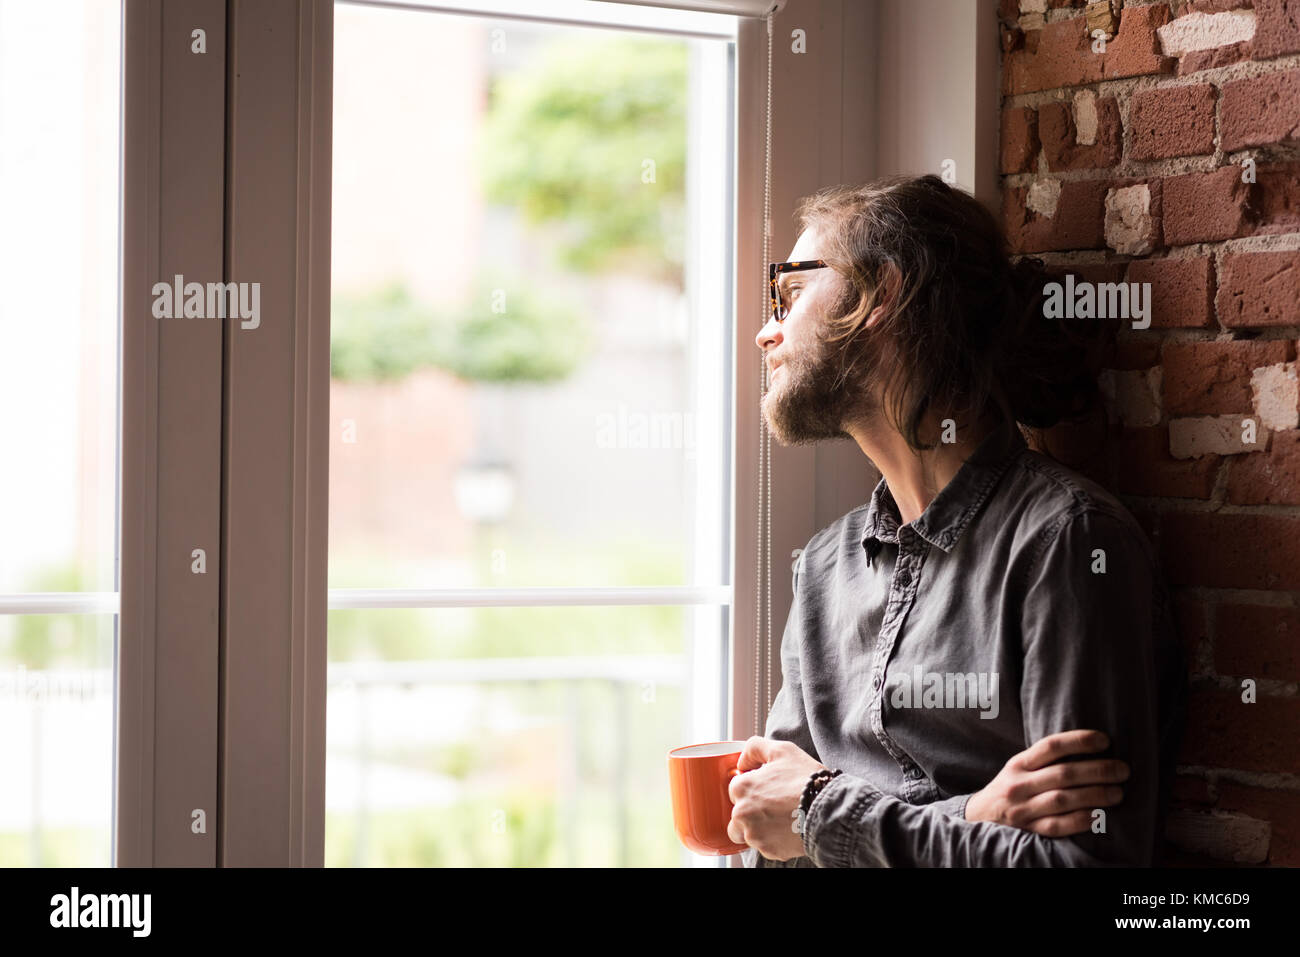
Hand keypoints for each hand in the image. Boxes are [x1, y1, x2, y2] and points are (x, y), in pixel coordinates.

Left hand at [726, 736, 826, 860]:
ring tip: (783, 818)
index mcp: (741, 788)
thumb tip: (742, 762)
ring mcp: (754, 835)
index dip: (753, 787)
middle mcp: (741, 814)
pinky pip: (766, 847)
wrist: (829, 809)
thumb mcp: (781, 750)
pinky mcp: (769, 851)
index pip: (735, 789)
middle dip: (752, 811)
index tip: (768, 788)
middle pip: (737, 815)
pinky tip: (789, 829)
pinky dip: (775, 840)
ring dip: (760, 828)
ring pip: (749, 833)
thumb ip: (755, 748)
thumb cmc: (806, 779)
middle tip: (775, 805)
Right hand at [964, 729, 1128, 835]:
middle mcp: (1019, 784)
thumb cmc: (1010, 788)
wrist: (979, 817)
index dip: (1079, 741)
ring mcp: (1022, 808)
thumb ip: (1044, 761)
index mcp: (1019, 763)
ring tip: (1118, 793)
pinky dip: (1079, 820)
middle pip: (1063, 773)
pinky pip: (1057, 826)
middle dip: (1097, 770)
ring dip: (1094, 795)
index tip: (1105, 741)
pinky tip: (1098, 816)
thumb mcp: (1019, 768)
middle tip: (1123, 770)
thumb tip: (1088, 749)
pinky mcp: (1028, 830)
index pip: (1051, 746)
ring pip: (1063, 799)